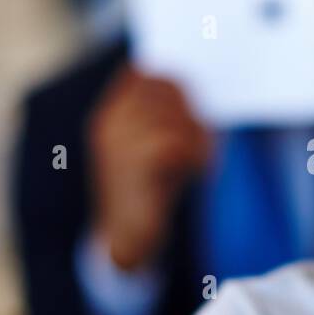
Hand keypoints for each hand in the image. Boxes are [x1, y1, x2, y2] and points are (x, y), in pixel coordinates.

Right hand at [88, 67, 211, 270]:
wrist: (129, 241)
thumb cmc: (151, 191)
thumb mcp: (159, 145)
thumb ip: (169, 116)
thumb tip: (198, 84)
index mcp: (111, 113)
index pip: (146, 73)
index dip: (178, 88)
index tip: (194, 118)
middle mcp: (108, 122)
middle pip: (164, 88)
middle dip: (192, 113)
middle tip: (205, 145)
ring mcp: (115, 143)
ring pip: (173, 117)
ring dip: (199, 138)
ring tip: (203, 162)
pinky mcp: (130, 164)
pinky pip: (174, 142)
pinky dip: (196, 156)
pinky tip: (200, 172)